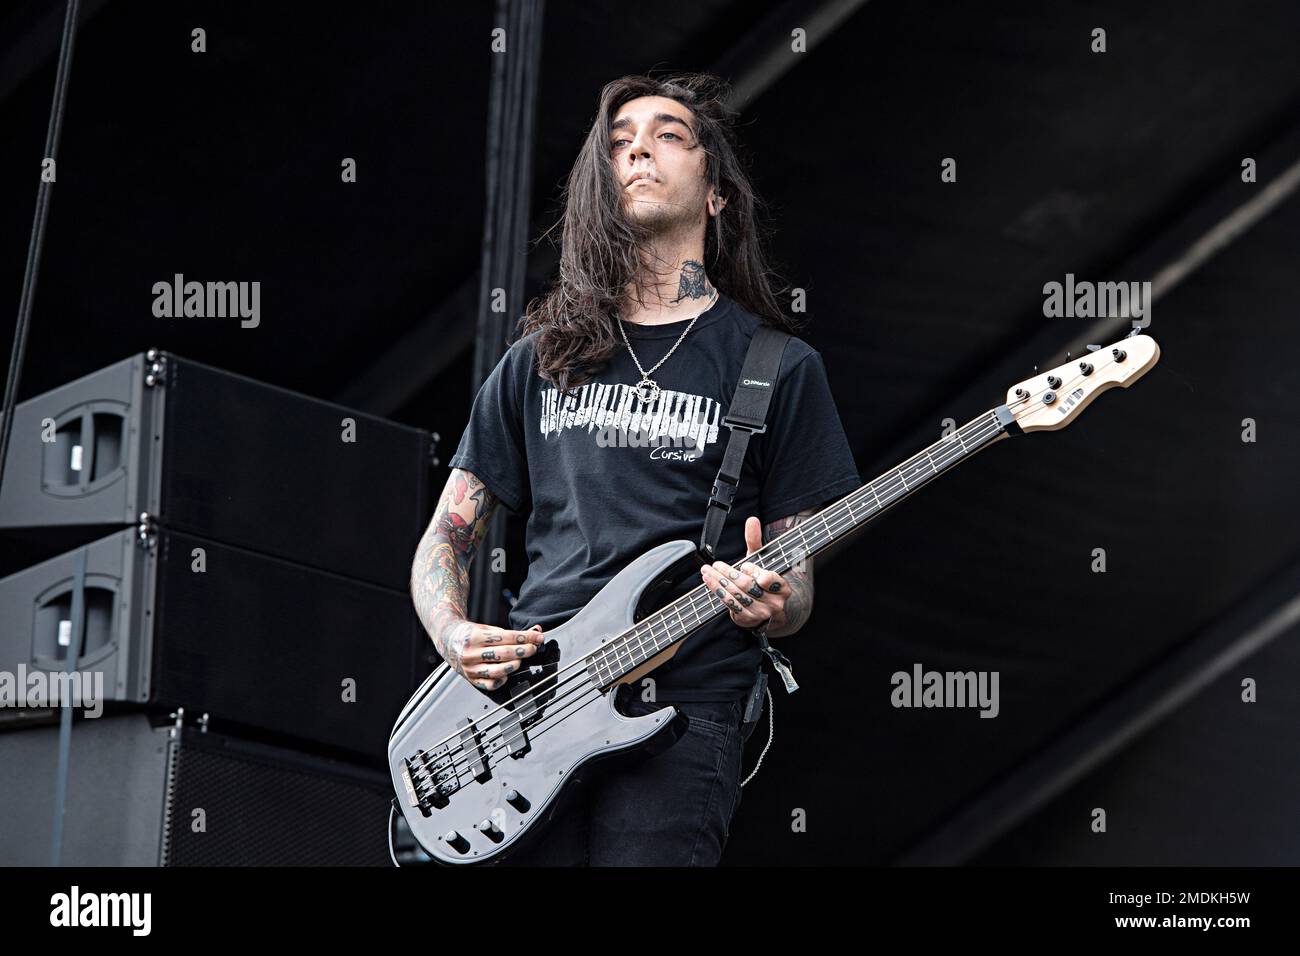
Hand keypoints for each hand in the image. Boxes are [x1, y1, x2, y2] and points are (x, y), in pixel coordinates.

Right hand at [439, 621, 544, 690]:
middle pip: (504, 654)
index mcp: (475, 637)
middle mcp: (471, 654)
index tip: (537, 637)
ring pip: (498, 671)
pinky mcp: (471, 679)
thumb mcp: (488, 629)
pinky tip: (507, 674)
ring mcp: (471, 668)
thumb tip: (534, 632)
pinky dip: (501, 680)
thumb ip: (510, 633)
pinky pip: (489, 685)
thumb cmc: (470, 634)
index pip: (506, 638)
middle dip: (523, 650)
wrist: (448, 640)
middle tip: (533, 648)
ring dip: (514, 665)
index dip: (525, 637)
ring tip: (521, 660)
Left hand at [700, 516, 788, 631]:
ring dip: (719, 582)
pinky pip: (730, 605)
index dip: (754, 572)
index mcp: (782, 587)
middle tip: (716, 565)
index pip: (767, 579)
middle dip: (729, 574)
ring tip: (707, 572)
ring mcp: (761, 613)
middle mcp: (775, 603)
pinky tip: (709, 582)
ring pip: (737, 595)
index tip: (743, 565)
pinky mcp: (748, 620)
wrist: (766, 607)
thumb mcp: (760, 559)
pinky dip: (718, 592)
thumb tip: (752, 520)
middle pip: (748, 586)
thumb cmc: (762, 579)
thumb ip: (756, 540)